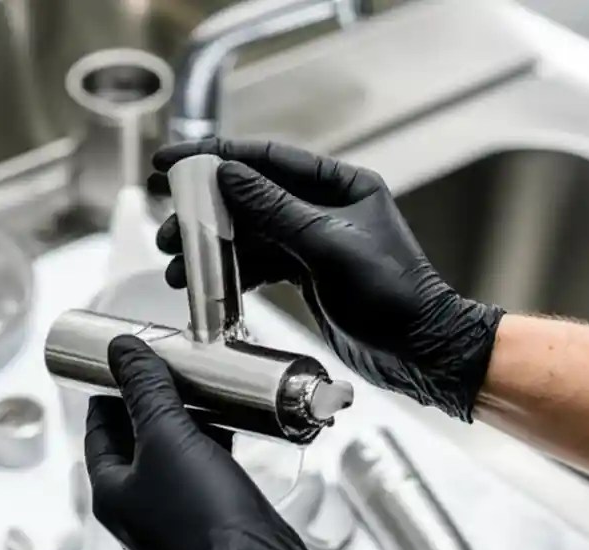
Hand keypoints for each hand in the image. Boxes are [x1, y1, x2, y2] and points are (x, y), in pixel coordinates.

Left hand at [85, 335, 345, 549]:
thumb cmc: (202, 523)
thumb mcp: (167, 438)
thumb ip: (146, 390)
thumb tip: (123, 353)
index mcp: (111, 490)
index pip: (98, 428)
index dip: (110, 390)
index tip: (125, 362)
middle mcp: (138, 506)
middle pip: (136, 440)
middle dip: (153, 402)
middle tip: (168, 368)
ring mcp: (175, 515)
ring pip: (172, 454)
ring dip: (185, 421)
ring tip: (201, 389)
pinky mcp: (211, 519)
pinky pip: (204, 470)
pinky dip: (212, 443)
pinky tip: (231, 425)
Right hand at [149, 139, 504, 421]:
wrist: (420, 352)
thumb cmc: (393, 297)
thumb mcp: (328, 248)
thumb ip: (275, 210)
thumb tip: (228, 174)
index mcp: (340, 185)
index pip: (265, 159)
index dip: (213, 156)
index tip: (169, 160)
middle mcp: (326, 207)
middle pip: (249, 198)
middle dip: (204, 215)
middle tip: (168, 232)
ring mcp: (315, 241)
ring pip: (250, 236)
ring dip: (212, 250)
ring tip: (178, 269)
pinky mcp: (308, 273)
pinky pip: (259, 264)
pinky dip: (231, 274)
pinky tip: (207, 287)